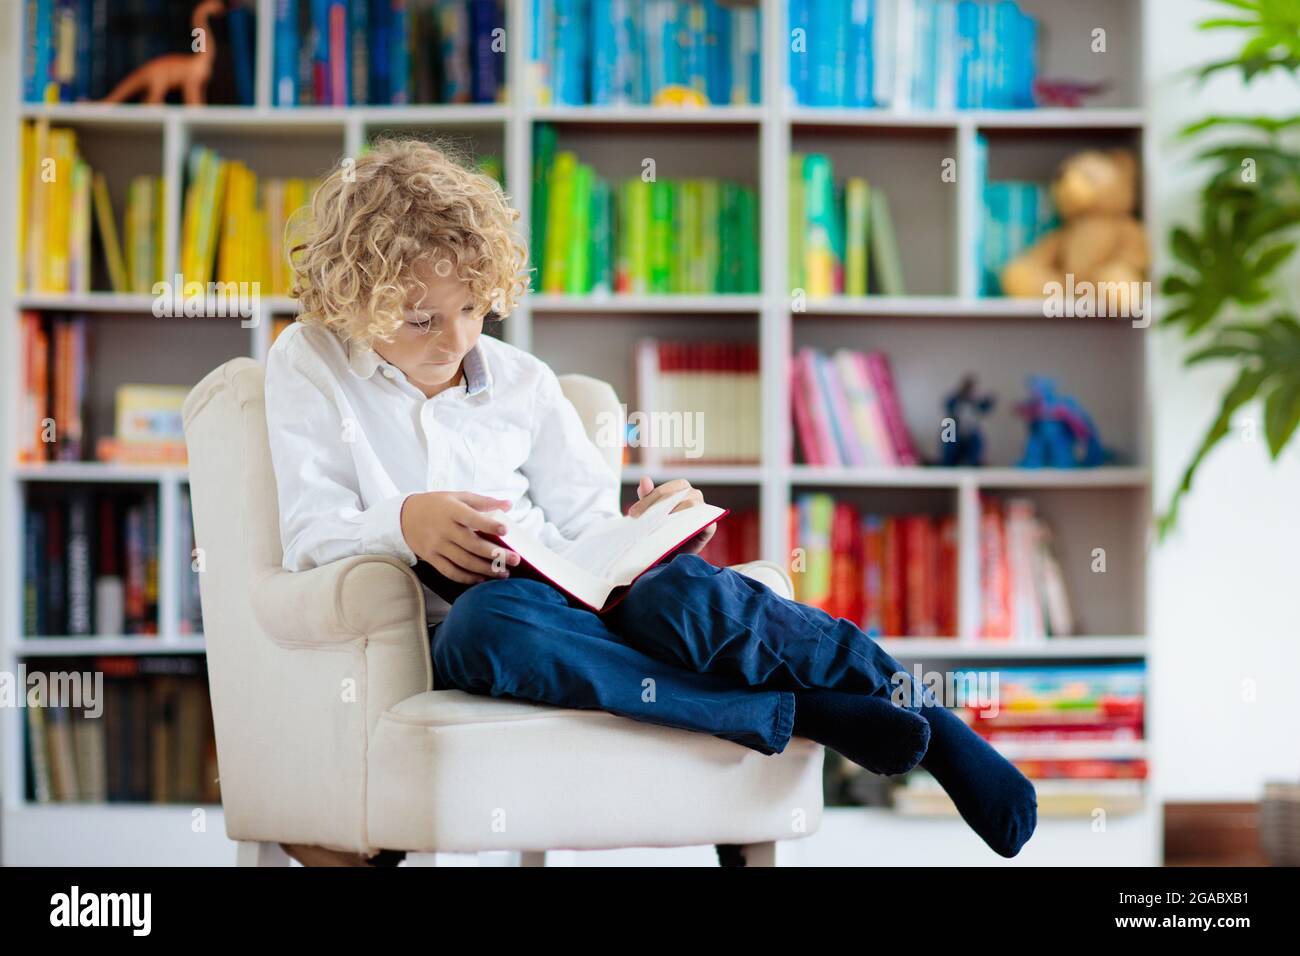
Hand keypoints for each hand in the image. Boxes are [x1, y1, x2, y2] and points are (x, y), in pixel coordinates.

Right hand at [400, 491, 520, 584]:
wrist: (404, 516)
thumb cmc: (437, 505)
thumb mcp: (457, 496)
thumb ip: (483, 501)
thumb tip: (509, 504)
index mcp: (452, 510)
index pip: (472, 518)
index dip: (489, 524)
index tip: (506, 529)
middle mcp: (444, 529)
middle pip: (472, 545)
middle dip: (496, 554)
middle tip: (515, 560)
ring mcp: (437, 546)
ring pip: (464, 562)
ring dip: (486, 570)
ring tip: (504, 573)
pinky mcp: (431, 558)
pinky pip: (451, 572)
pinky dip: (467, 578)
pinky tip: (482, 579)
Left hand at [630, 476, 715, 554]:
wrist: (675, 555)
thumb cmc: (663, 531)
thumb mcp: (652, 513)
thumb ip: (647, 497)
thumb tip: (644, 479)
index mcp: (680, 488)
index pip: (663, 491)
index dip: (647, 501)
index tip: (632, 514)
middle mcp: (694, 494)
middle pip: (674, 497)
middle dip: (655, 508)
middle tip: (640, 521)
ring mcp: (704, 509)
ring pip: (689, 505)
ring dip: (672, 515)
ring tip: (656, 526)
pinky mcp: (710, 525)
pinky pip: (701, 522)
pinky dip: (688, 525)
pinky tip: (673, 533)